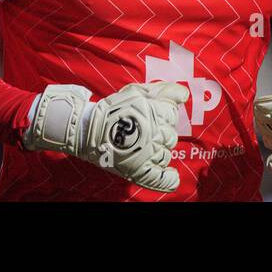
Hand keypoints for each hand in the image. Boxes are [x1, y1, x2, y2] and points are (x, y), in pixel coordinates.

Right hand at [24, 80, 188, 191]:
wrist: (86, 129)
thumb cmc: (112, 109)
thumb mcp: (136, 92)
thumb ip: (163, 91)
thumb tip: (185, 96)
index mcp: (153, 111)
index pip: (172, 114)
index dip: (163, 114)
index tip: (151, 116)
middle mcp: (153, 132)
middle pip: (171, 135)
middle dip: (161, 133)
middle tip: (143, 132)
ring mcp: (146, 153)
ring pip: (166, 155)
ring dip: (159, 152)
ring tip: (142, 147)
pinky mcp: (138, 171)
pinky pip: (161, 179)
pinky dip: (168, 180)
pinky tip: (171, 176)